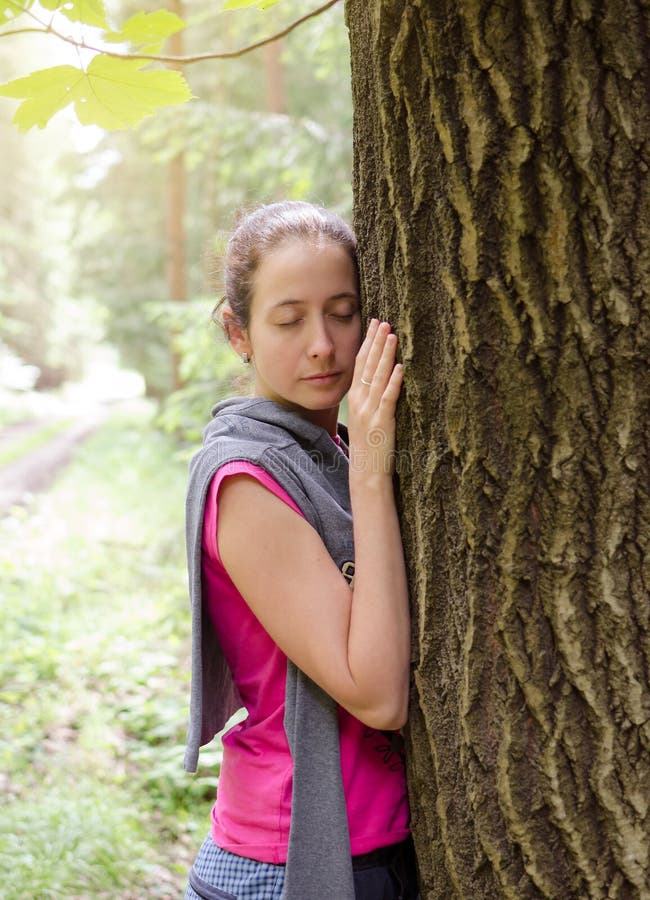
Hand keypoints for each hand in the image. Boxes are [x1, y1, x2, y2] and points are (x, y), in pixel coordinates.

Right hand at [347, 319, 403, 479]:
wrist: (366, 473)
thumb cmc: (369, 446)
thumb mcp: (364, 418)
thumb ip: (369, 398)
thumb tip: (382, 378)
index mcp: (355, 399)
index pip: (360, 364)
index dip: (367, 343)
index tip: (374, 326)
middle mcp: (359, 401)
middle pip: (367, 365)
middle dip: (376, 342)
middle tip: (384, 322)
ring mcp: (369, 411)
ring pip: (378, 377)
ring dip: (386, 355)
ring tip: (393, 336)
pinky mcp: (382, 422)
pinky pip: (388, 398)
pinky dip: (394, 382)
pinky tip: (400, 368)